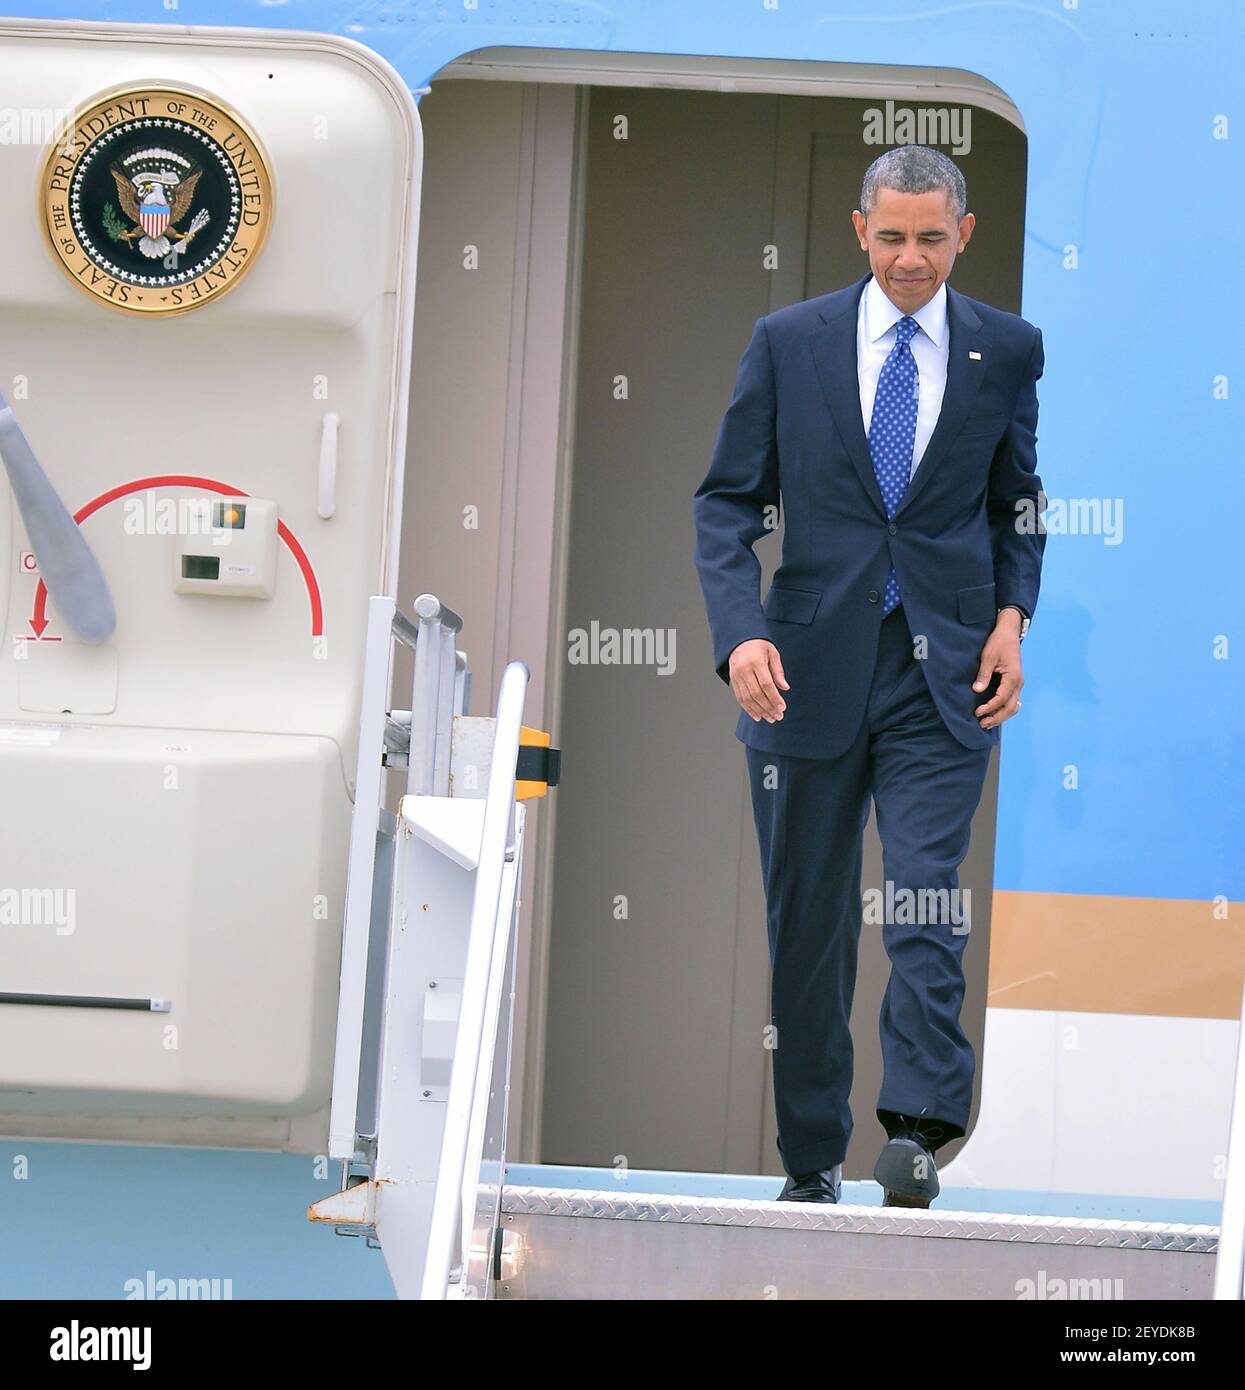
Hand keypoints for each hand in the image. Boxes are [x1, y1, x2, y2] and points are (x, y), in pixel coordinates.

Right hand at [729, 639, 789, 722]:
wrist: (739, 640)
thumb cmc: (759, 646)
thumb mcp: (772, 653)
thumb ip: (778, 671)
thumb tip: (785, 688)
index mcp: (756, 662)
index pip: (766, 684)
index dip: (774, 698)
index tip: (782, 708)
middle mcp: (744, 670)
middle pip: (757, 694)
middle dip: (768, 707)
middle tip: (778, 716)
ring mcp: (736, 676)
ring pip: (748, 698)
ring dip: (760, 711)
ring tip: (770, 718)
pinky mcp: (732, 681)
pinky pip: (740, 698)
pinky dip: (748, 709)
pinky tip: (757, 716)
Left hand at [972, 613, 1023, 728]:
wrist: (1008, 632)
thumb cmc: (998, 643)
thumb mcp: (988, 657)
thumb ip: (984, 675)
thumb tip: (977, 690)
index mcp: (1013, 677)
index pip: (1002, 698)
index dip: (990, 708)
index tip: (977, 712)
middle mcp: (1019, 683)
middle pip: (1011, 707)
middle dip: (997, 717)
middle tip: (982, 724)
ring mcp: (1018, 684)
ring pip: (1013, 706)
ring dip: (1001, 716)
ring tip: (987, 722)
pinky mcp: (1015, 683)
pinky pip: (1012, 701)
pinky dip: (1004, 709)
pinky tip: (993, 713)